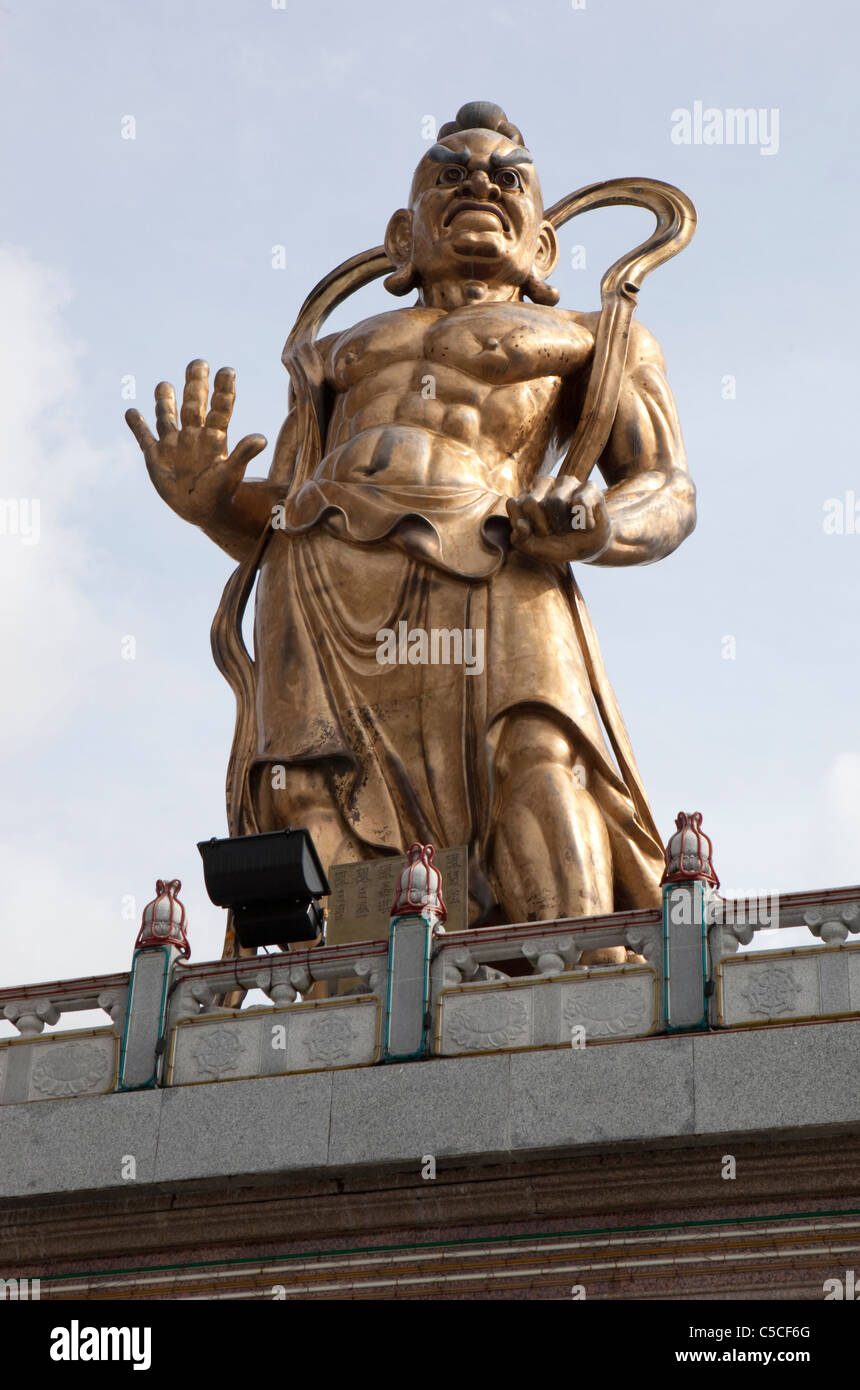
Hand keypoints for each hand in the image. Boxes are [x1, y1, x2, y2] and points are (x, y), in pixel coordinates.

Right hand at [125, 360, 266, 529]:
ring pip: (167, 416)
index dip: (223, 389)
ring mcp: (173, 444)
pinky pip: (144, 437)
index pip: (220, 408)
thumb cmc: (221, 493)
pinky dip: (137, 425)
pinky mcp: (155, 456)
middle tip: (199, 363)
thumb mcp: (232, 473)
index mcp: (215, 437)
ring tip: (165, 385)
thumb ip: (244, 454)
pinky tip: (131, 412)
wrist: (201, 511)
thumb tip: (261, 438)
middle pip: (193, 404)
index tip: (228, 371)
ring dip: (165, 401)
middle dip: (195, 384)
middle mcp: (193, 435)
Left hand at [506, 476, 613, 562]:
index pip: (515, 505)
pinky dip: (583, 522)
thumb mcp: (534, 547)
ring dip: (564, 525)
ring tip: (570, 528)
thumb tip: (520, 525)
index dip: (526, 527)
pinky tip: (586, 526)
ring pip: (556, 501)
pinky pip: (581, 502)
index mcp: (526, 495)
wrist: (589, 549)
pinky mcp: (589, 486)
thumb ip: (520, 538)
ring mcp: (567, 482)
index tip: (536, 535)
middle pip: (532, 502)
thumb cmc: (558, 544)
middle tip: (554, 533)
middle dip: (543, 527)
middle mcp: (544, 483)